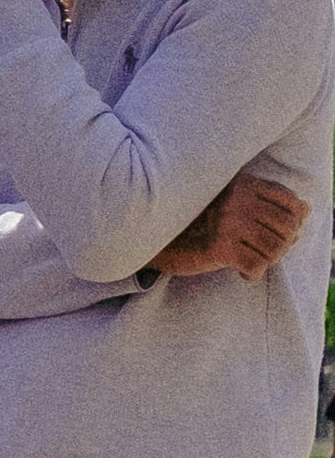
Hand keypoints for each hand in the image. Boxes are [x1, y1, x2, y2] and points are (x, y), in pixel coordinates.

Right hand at [155, 171, 312, 282]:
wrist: (151, 236)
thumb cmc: (190, 219)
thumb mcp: (223, 198)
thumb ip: (258, 198)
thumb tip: (307, 209)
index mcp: (241, 183)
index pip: (289, 200)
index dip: (295, 219)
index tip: (284, 231)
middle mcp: (238, 199)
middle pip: (287, 225)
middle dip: (285, 242)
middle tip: (267, 250)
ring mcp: (230, 223)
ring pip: (276, 247)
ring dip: (270, 259)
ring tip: (255, 261)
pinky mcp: (220, 248)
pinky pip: (257, 266)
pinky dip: (254, 274)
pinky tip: (242, 273)